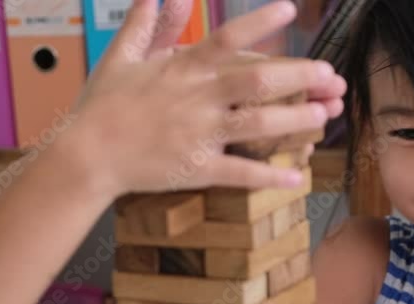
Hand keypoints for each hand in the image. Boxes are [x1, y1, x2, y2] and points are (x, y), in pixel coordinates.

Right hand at [65, 0, 346, 197]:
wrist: (85, 155)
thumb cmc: (101, 106)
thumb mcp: (120, 56)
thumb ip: (146, 22)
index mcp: (181, 68)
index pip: (226, 37)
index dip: (260, 21)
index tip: (290, 9)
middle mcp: (197, 97)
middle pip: (258, 81)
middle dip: (298, 75)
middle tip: (328, 75)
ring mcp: (199, 134)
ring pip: (258, 124)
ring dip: (295, 119)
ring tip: (324, 114)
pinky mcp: (197, 168)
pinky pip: (241, 173)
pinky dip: (270, 176)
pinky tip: (298, 177)